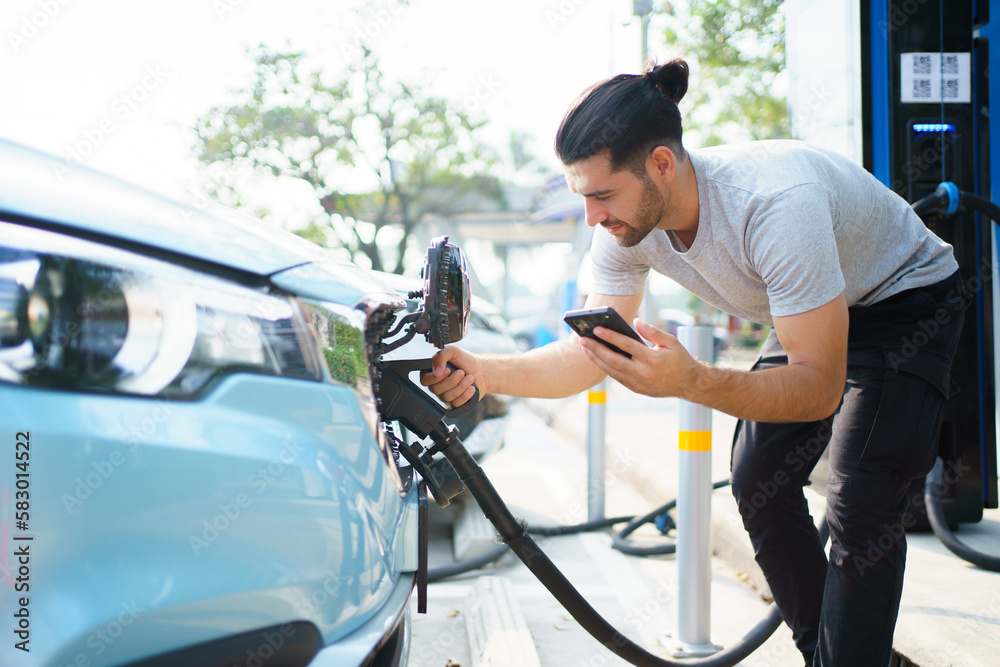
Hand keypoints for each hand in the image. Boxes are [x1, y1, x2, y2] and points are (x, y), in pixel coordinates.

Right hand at [419, 345, 482, 406]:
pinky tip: (471, 387)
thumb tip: (436, 371)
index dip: (435, 377)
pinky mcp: (454, 403)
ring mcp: (444, 396)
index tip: (448, 370)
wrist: (480, 370)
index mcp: (432, 373)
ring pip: (447, 397)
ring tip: (469, 378)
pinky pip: (456, 404)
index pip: (424, 380)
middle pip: (436, 390)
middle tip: (461, 372)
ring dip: (461, 386)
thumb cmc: (464, 360)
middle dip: (452, 380)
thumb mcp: (453, 351)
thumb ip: (441, 356)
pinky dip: (466, 395)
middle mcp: (436, 386)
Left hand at [578, 319, 699, 398]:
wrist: (688, 384)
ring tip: (585, 348)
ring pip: (611, 371)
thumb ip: (653, 331)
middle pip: (613, 360)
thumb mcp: (671, 342)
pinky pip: (617, 377)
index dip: (610, 336)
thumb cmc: (680, 359)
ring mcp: (638, 383)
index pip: (627, 345)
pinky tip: (597, 358)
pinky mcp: (636, 389)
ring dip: (596, 359)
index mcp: (653, 359)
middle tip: (583, 339)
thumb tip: (635, 322)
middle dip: (596, 349)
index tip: (597, 328)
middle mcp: (643, 373)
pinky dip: (605, 367)